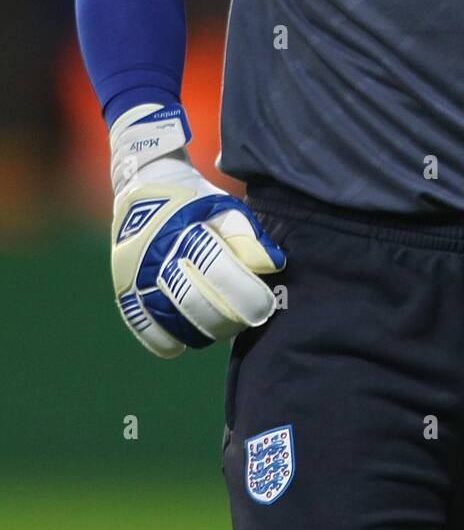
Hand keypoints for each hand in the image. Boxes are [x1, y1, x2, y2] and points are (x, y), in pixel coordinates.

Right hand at [109, 103, 285, 357]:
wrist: (146, 189)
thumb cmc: (197, 203)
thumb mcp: (226, 207)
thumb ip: (250, 237)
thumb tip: (274, 265)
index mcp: (186, 230)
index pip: (220, 271)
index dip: (246, 294)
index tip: (265, 306)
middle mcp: (157, 255)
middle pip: (195, 304)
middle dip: (229, 319)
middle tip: (248, 319)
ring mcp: (136, 276)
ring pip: (172, 323)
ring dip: (204, 331)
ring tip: (223, 324)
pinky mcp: (124, 290)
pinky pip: (146, 330)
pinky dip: (169, 340)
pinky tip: (188, 336)